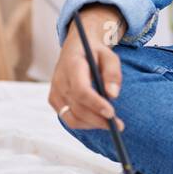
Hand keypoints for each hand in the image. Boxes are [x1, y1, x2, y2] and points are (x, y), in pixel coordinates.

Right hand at [48, 4, 126, 130]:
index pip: (81, 90)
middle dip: (98, 119)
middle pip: (77, 107)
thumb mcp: (109, 56)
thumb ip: (112, 73)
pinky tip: (97, 118)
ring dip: (92, 124)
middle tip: (119, 126)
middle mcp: (59, 80)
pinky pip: (67, 118)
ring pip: (71, 117)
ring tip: (110, 123)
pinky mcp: (53, 100)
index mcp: (72, 65)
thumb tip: (113, 95)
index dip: (96, 104)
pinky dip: (84, 123)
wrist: (76, 47)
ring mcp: (54, 91)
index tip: (112, 113)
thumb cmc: (96, 52)